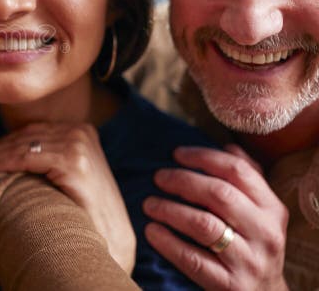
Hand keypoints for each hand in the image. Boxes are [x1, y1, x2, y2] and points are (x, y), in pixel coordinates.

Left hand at [0, 122, 135, 273]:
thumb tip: (7, 150)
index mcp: (81, 131)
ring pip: (23, 145)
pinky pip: (28, 157)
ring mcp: (78, 144)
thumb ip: (47, 157)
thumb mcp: (66, 174)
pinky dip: (5, 161)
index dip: (5, 141)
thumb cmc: (84, 209)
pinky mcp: (73, 161)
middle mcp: (81, 132)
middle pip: (27, 136)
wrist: (112, 237)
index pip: (34, 132)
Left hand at [143, 144, 287, 289]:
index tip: (176, 154)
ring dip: (170, 210)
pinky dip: (168, 242)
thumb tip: (226, 145)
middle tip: (158, 177)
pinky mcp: (230, 285)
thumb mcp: (259, 213)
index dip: (203, 157)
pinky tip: (151, 231)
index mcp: (272, 209)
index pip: (238, 171)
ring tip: (149, 203)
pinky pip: (193, 259)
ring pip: (204, 225)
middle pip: (219, 194)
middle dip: (182, 181)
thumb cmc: (252, 244)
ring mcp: (249, 261)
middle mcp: (265, 233)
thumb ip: (246, 180)